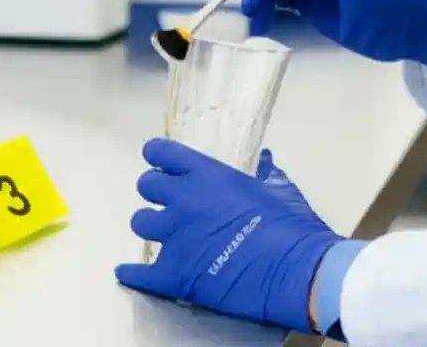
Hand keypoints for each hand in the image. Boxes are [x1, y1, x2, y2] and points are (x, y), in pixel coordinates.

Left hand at [115, 139, 341, 333]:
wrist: (297, 273)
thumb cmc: (293, 228)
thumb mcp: (281, 191)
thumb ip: (266, 174)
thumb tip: (264, 160)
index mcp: (209, 175)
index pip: (162, 153)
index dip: (159, 157)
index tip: (160, 162)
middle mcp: (185, 200)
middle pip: (147, 186)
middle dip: (155, 192)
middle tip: (169, 202)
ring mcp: (176, 237)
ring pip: (140, 223)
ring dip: (151, 227)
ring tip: (163, 235)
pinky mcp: (174, 274)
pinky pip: (139, 273)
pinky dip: (133, 273)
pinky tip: (129, 273)